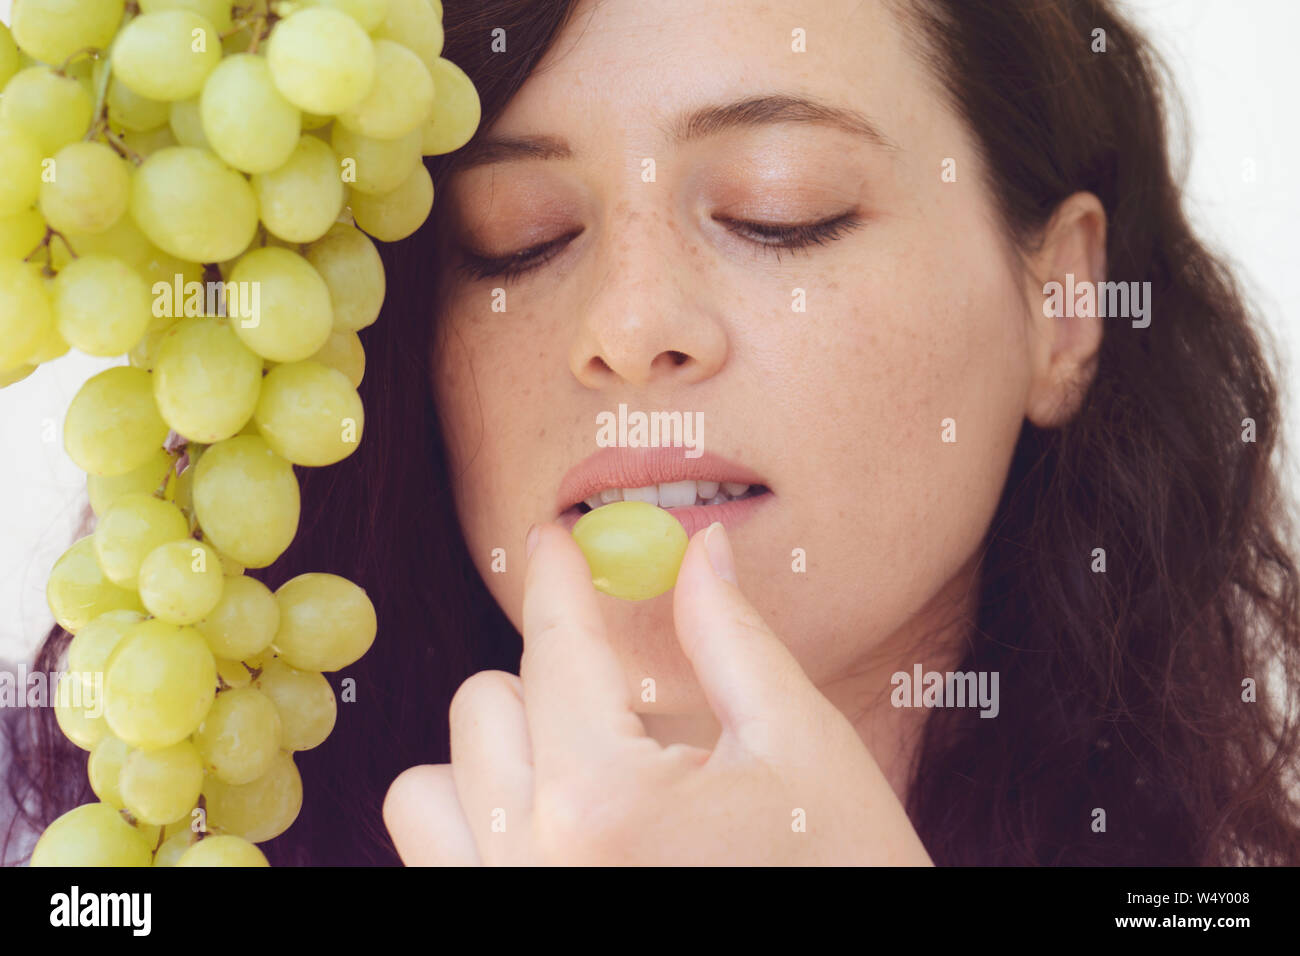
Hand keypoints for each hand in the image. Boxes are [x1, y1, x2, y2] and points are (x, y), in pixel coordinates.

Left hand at [383, 521, 932, 864]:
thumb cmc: (850, 878)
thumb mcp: (802, 750)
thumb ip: (732, 638)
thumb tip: (699, 545)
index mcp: (603, 806)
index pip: (558, 651)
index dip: (560, 579)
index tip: (554, 537)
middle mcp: (527, 870)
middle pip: (481, 707)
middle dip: (547, 684)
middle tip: (618, 702)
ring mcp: (501, 913)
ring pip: (426, 790)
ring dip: (493, 761)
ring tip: (578, 776)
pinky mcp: (500, 943)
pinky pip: (434, 858)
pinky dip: (475, 828)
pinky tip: (553, 835)